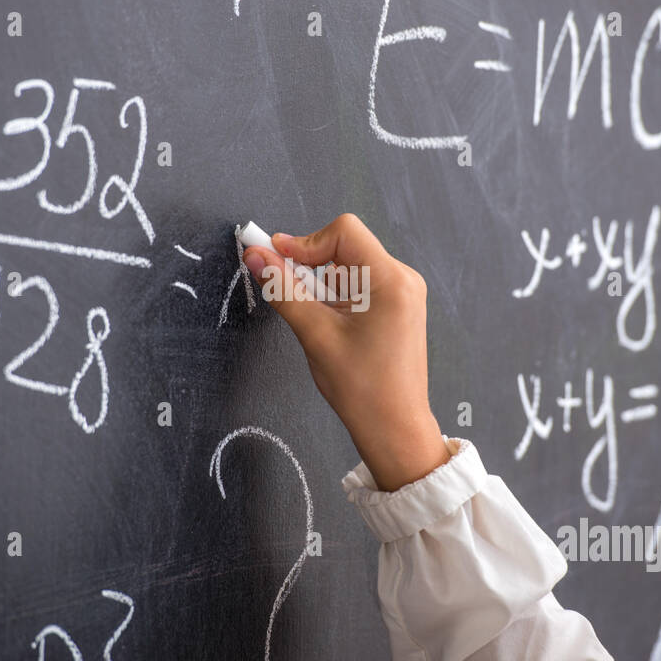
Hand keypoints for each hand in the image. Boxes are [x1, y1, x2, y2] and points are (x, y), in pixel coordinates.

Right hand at [242, 213, 451, 491]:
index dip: (304, 242)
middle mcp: (403, 280)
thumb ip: (284, 290)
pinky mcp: (397, 307)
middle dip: (311, 264)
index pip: (343, 232)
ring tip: (314, 319)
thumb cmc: (364, 390)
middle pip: (346, 246)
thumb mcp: (315, 334)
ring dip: (322, 283)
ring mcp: (403, 294)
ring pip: (350, 266)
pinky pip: (360, 284)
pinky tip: (328, 323)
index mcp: (391, 281)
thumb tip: (257, 257)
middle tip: (286, 289)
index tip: (274, 258)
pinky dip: (336, 295)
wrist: (394, 428)